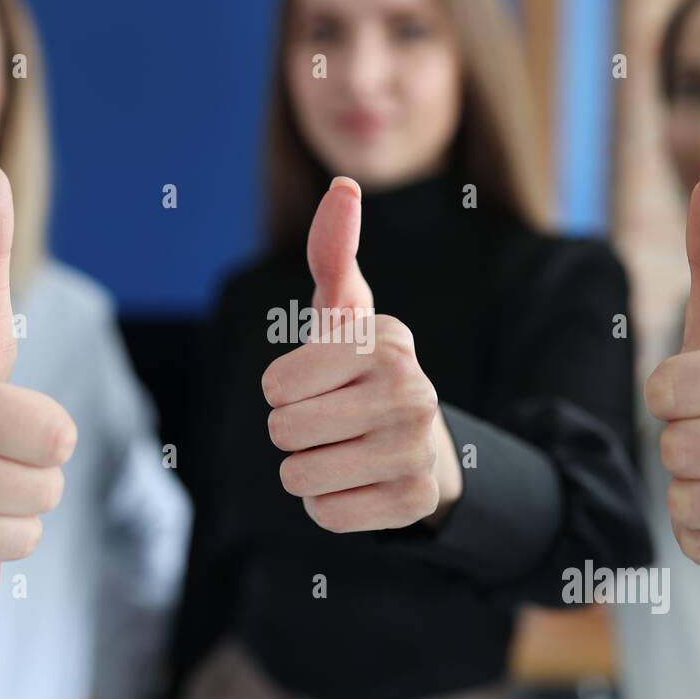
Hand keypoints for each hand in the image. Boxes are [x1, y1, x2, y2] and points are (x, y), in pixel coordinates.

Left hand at [262, 176, 461, 532]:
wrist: (423, 445)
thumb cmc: (361, 373)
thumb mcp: (345, 315)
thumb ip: (332, 253)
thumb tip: (345, 183)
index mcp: (386, 342)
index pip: (276, 385)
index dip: (283, 390)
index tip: (318, 385)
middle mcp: (412, 392)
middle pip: (284, 432)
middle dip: (292, 434)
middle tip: (330, 424)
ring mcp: (418, 450)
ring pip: (300, 477)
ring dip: (307, 472)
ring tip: (343, 453)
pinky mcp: (415, 501)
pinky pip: (326, 514)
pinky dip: (329, 505)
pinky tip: (359, 484)